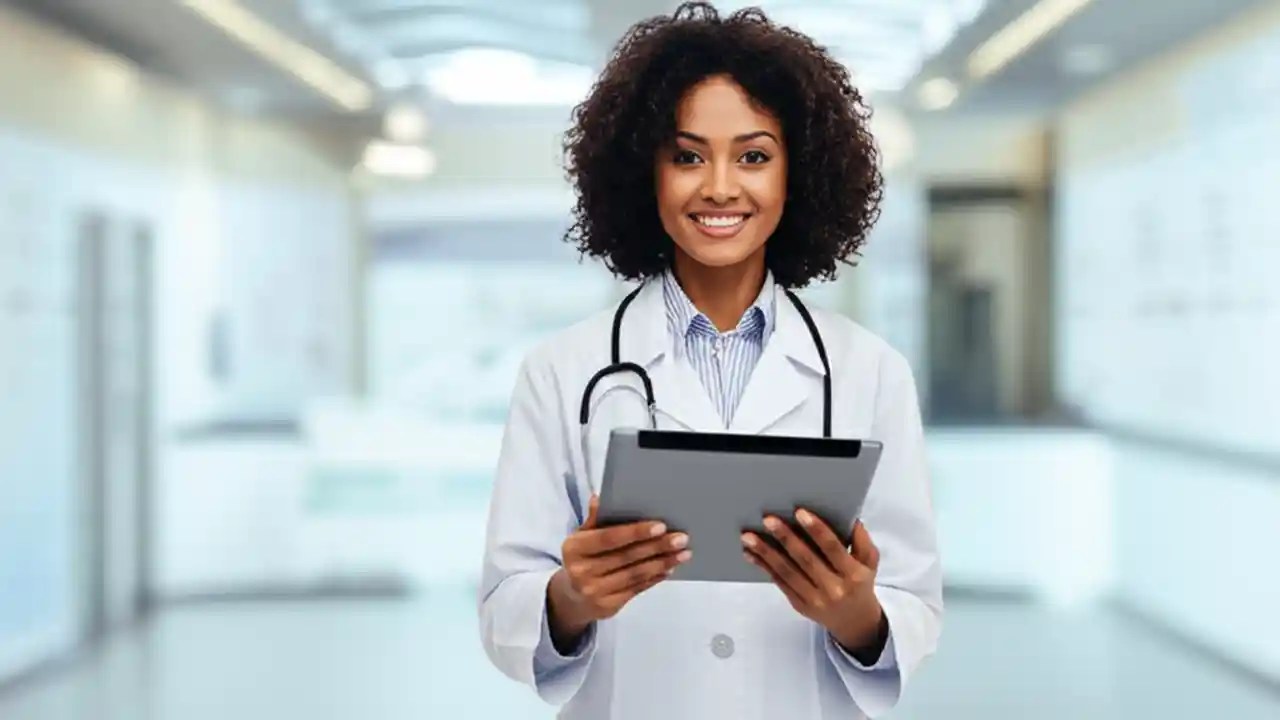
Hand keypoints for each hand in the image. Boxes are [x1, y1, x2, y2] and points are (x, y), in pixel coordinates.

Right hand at [547, 495, 690, 650]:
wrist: (572, 597)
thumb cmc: (583, 558)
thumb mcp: (582, 537)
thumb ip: (594, 519)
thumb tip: (600, 498)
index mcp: (574, 548)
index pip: (609, 538)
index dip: (635, 532)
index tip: (661, 526)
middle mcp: (581, 571)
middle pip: (627, 556)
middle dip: (657, 547)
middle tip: (681, 538)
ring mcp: (594, 591)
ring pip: (635, 574)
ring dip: (662, 563)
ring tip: (683, 553)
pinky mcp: (607, 606)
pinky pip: (636, 589)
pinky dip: (655, 578)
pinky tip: (669, 568)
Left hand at [741, 510, 885, 656]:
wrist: (854, 623)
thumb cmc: (860, 584)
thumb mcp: (869, 562)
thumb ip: (861, 540)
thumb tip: (850, 517)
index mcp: (853, 575)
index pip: (833, 548)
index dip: (816, 530)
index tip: (800, 512)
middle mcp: (833, 589)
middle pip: (805, 560)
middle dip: (785, 538)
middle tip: (768, 520)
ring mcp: (815, 599)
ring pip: (787, 572)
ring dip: (766, 553)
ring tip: (749, 537)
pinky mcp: (799, 605)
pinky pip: (780, 583)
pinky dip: (764, 567)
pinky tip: (750, 554)